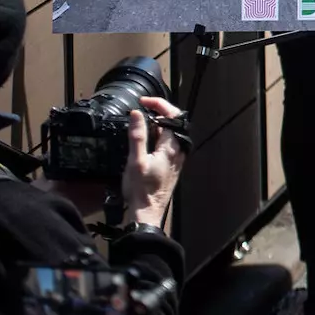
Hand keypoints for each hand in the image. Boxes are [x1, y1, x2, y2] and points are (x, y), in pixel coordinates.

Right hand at [121, 96, 185, 226]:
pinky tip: (144, 140)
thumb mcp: (135, 161)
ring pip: (170, 132)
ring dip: (156, 124)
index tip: (142, 102)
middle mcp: (178, 149)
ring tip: (139, 123)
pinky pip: (167, 143)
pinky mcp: (172, 164)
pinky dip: (157, 135)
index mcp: (172, 146)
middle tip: (140, 110)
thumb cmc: (141, 189)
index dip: (158, 104)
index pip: (172, 115)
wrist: (148, 212)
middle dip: (158, 111)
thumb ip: (137, 136)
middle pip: (173, 122)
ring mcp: (177, 157)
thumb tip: (137, 114)